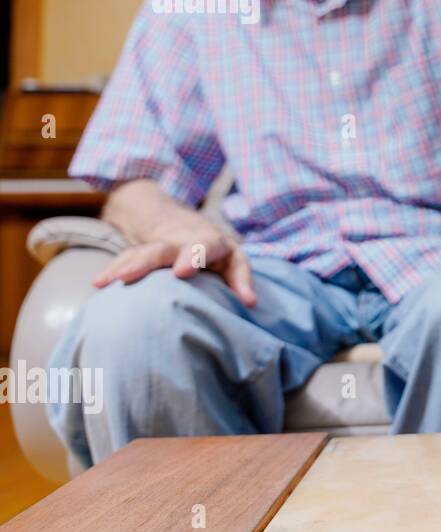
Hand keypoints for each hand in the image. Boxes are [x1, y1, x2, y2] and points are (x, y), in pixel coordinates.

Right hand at [92, 212, 256, 307]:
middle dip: (146, 262)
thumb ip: (240, 279)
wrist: (188, 228)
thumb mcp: (233, 261)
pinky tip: (99, 284)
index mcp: (209, 242)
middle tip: (128, 277)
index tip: (181, 271)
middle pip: (163, 248)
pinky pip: (125, 260)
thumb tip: (250, 303)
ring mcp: (158, 247)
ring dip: (123, 267)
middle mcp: (181, 242)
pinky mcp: (142, 254)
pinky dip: (113, 270)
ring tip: (106, 282)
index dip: (192, 256)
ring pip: (140, 253)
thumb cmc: (217, 254)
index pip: (203, 246)